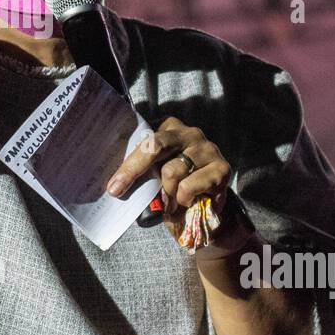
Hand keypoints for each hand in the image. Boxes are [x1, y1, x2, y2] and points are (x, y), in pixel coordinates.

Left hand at [106, 116, 253, 258]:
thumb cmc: (174, 188)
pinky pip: (189, 186)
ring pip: (172, 171)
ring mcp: (207, 148)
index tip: (113, 187)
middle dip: (133, 170)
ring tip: (169, 202)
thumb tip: (114, 185)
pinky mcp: (221, 167)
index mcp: (168, 128)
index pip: (143, 139)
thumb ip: (139, 173)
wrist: (206, 207)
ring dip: (165, 193)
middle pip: (156, 145)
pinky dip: (183, 199)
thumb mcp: (153, 176)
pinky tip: (187, 202)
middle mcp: (188, 133)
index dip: (126, 163)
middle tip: (118, 192)